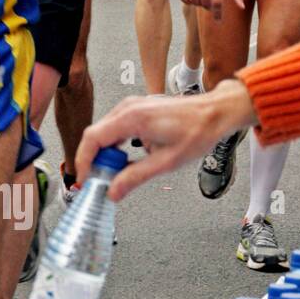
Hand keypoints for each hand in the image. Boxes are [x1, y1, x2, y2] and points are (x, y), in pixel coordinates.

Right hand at [75, 80, 257, 201]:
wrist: (215, 113)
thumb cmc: (198, 131)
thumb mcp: (165, 162)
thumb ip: (135, 177)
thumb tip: (113, 192)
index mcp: (132, 118)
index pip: (92, 139)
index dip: (83, 162)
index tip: (85, 180)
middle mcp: (128, 108)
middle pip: (95, 136)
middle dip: (95, 161)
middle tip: (103, 182)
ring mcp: (132, 106)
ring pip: (105, 133)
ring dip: (107, 154)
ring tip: (118, 173)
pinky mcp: (138, 109)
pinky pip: (116, 128)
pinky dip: (116, 145)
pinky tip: (128, 160)